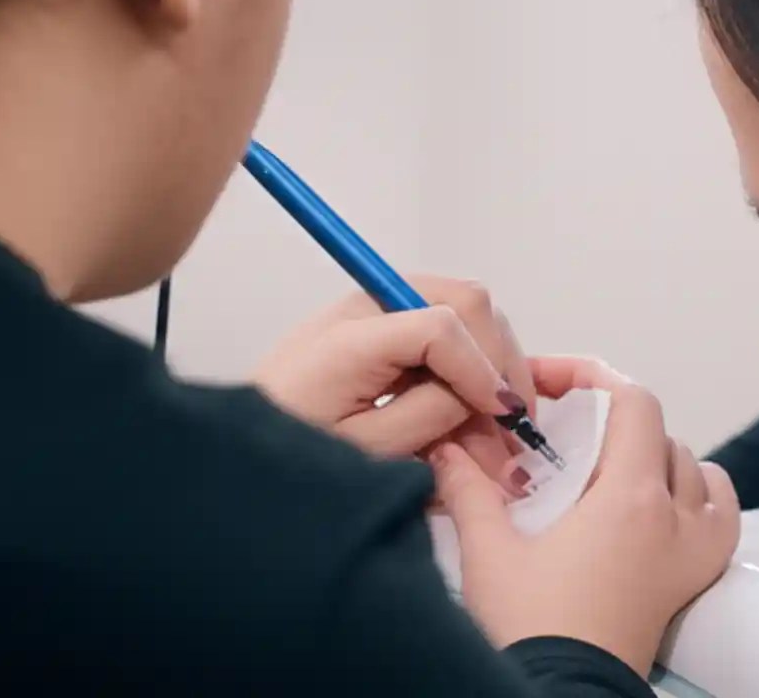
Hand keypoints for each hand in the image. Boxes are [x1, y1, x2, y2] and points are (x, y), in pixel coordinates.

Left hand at [254, 277, 535, 484]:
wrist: (242, 451)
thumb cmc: (294, 455)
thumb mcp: (365, 450)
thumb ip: (429, 415)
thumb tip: (483, 396)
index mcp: (351, 336)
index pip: (442, 326)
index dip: (484, 370)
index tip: (505, 418)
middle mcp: (368, 305)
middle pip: (466, 303)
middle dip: (500, 361)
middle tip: (516, 422)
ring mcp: (378, 309)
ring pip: (465, 311)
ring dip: (491, 364)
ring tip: (497, 426)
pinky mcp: (384, 325)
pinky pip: (446, 326)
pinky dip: (474, 360)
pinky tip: (485, 404)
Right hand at [432, 360, 740, 675]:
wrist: (563, 696)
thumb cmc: (532, 630)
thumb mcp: (487, 551)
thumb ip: (466, 488)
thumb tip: (444, 447)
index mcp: (629, 499)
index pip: (633, 401)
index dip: (592, 375)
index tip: (550, 382)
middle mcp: (673, 517)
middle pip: (658, 430)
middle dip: (608, 417)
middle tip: (557, 432)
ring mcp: (692, 550)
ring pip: (691, 466)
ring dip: (649, 452)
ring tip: (600, 466)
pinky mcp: (694, 579)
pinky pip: (720, 512)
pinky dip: (698, 491)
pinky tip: (661, 500)